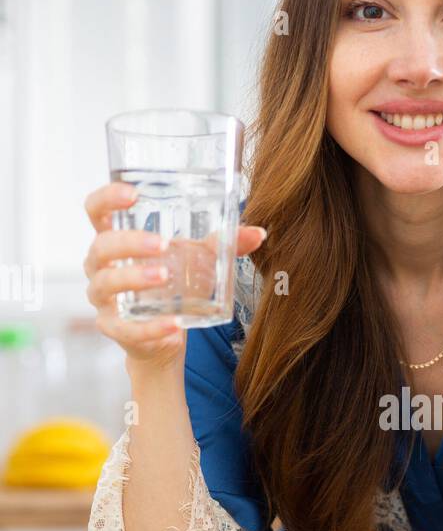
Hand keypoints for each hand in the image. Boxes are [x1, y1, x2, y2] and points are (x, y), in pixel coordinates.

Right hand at [82, 182, 266, 370]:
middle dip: (130, 242)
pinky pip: (127, 328)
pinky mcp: (114, 329)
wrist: (163, 337)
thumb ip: (221, 245)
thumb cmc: (172, 285)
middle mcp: (100, 266)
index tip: (133, 193)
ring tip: (164, 276)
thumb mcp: (195, 260)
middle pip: (101, 246)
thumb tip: (258, 234)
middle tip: (162, 244)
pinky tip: (174, 324)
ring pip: (106, 284)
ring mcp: (103, 299)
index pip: (96, 210)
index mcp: (114, 238)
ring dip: (135, 278)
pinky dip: (151, 327)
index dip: (108, 198)